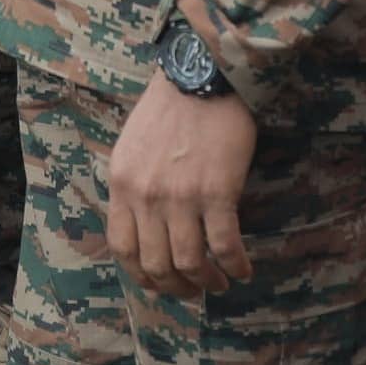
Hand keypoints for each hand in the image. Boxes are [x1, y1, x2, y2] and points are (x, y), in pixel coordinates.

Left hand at [105, 66, 258, 297]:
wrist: (203, 75)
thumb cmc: (171, 106)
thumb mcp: (133, 145)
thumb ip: (133, 183)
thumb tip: (144, 222)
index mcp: (122, 183)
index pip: (122, 247)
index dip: (141, 274)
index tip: (159, 281)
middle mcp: (146, 195)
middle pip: (155, 264)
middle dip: (176, 286)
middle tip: (194, 289)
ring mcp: (180, 196)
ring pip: (189, 262)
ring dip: (206, 281)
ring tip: (220, 282)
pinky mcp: (217, 192)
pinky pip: (224, 246)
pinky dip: (234, 265)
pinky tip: (243, 269)